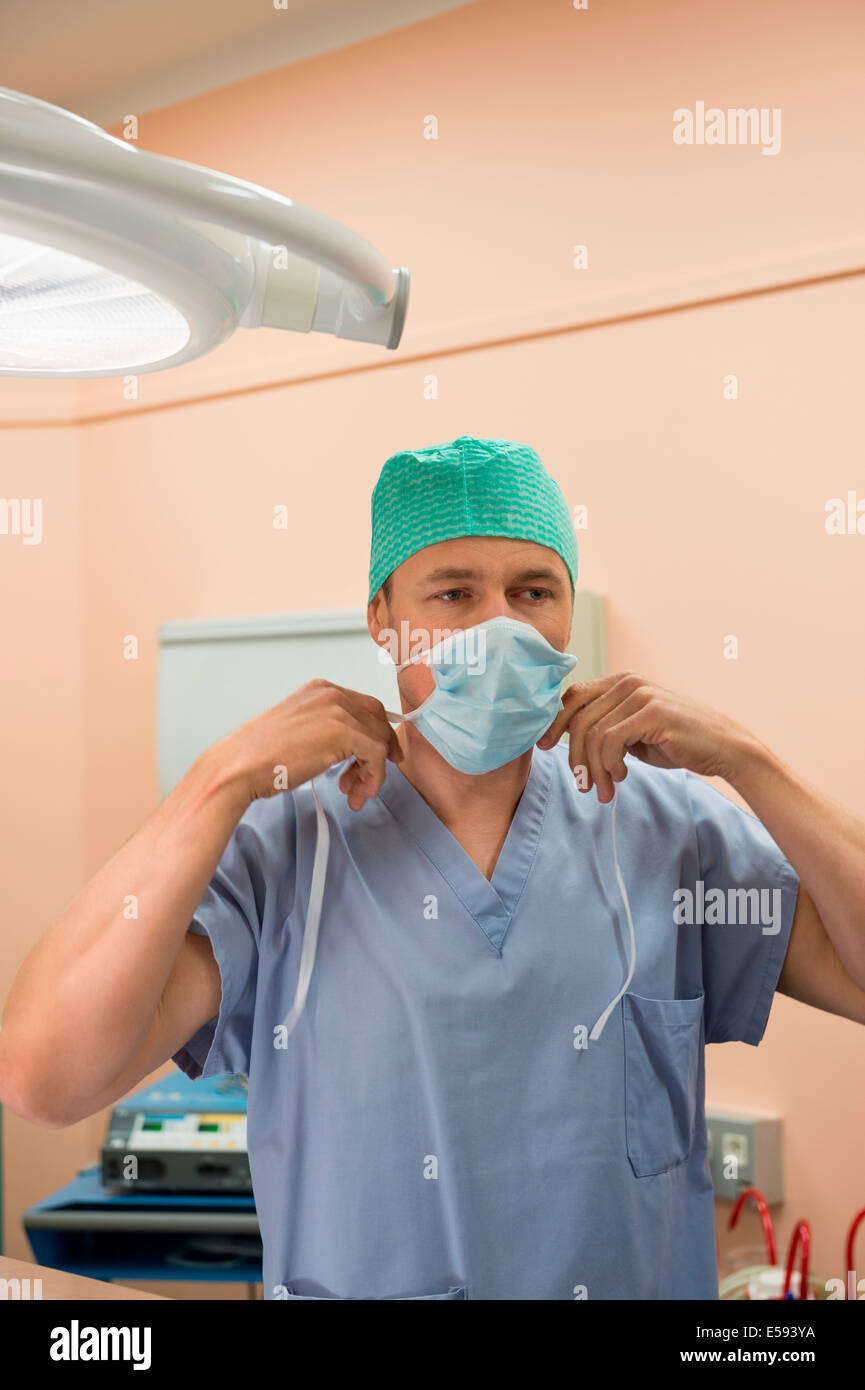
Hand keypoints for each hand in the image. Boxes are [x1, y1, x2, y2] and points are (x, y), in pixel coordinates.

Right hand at [214, 679, 403, 811]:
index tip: (377, 759)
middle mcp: (331, 694)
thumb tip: (355, 748)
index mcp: (320, 690)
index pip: (366, 708)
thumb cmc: (261, 757)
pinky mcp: (343, 732)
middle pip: (377, 720)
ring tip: (355, 793)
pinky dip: (373, 776)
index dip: (375, 735)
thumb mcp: (301, 731)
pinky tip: (356, 792)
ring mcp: (338, 710)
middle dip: (378, 754)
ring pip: (379, 739)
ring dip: (372, 772)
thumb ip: (328, 729)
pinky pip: (376, 754)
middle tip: (366, 782)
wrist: (239, 767)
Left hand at [536, 672, 751, 801]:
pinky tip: (623, 776)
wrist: (721, 748)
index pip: (572, 697)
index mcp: (620, 682)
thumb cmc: (675, 743)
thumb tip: (565, 738)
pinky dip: (610, 764)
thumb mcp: (632, 733)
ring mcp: (641, 694)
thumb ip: (604, 728)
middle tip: (583, 785)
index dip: (554, 722)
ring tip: (606, 790)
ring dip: (595, 769)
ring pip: (593, 733)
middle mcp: (628, 682)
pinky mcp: (652, 711)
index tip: (544, 747)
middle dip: (574, 757)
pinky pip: (611, 740)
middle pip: (578, 718)